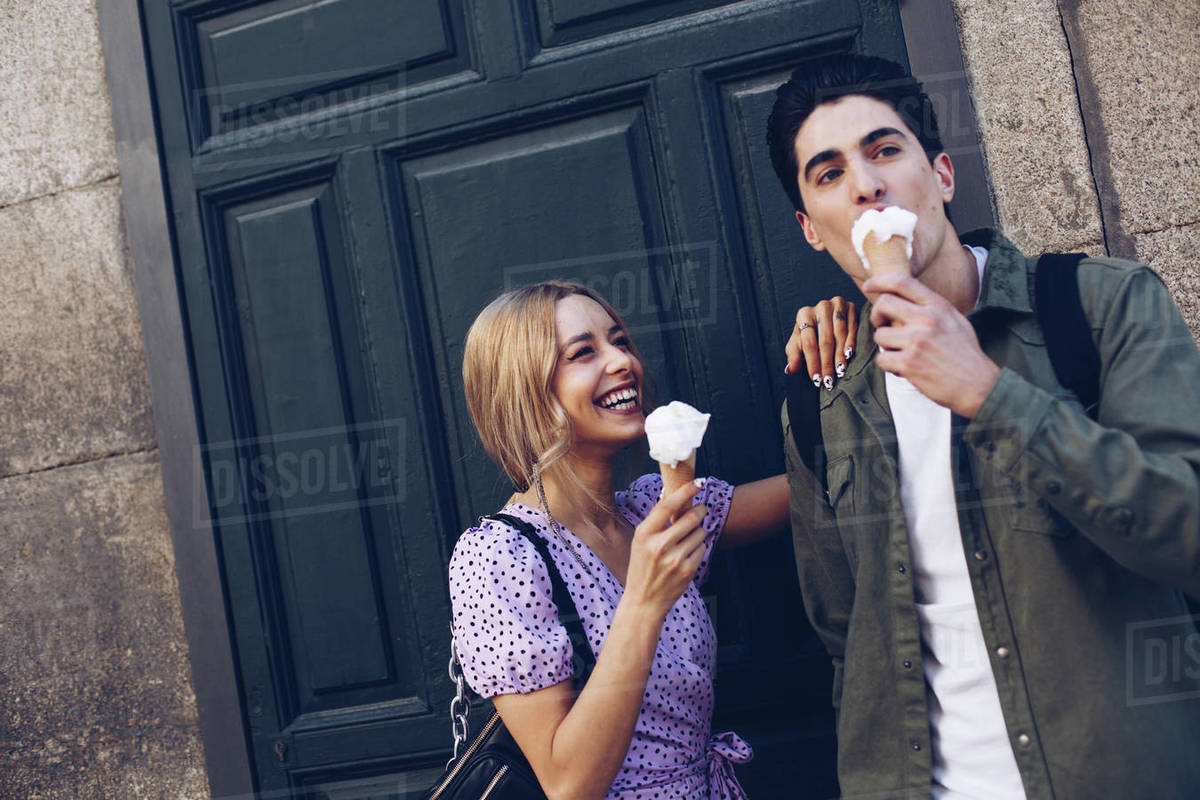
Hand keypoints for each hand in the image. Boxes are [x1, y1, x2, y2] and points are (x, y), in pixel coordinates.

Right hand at [624, 481, 708, 617]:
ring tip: (688, 538)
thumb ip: (656, 520)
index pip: (667, 506)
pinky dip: (699, 546)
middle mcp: (658, 546)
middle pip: (690, 517)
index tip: (696, 484)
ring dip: (699, 531)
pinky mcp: (687, 570)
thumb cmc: (642, 567)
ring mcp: (674, 559)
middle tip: (701, 508)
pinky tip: (688, 553)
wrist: (644, 601)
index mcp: (643, 534)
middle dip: (700, 510)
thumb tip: (672, 493)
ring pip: (700, 532)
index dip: (684, 492)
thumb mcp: (640, 541)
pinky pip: (702, 548)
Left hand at [785, 296, 858, 390]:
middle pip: (825, 339)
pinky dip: (851, 342)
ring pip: (839, 334)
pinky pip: (852, 327)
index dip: (812, 362)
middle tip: (829, 379)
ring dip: (840, 354)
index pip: (809, 342)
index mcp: (804, 314)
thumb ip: (794, 356)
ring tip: (840, 370)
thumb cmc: (810, 334)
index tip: (816, 378)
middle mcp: (820, 307)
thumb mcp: (798, 344)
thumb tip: (790, 370)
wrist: (826, 317)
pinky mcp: (851, 306)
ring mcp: (836, 304)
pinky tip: (849, 354)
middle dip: (826, 362)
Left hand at [863, 273, 1000, 416]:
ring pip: (880, 335)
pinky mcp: (908, 363)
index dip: (879, 280)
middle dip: (877, 315)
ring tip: (902, 353)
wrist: (977, 385)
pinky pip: (882, 359)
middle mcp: (927, 320)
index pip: (902, 282)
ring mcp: (916, 341)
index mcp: (938, 306)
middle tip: (883, 326)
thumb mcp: (955, 320)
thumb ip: (932, 308)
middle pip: (883, 304)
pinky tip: (904, 368)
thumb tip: (904, 299)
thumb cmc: (965, 354)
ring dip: (886, 346)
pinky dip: (889, 365)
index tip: (868, 285)